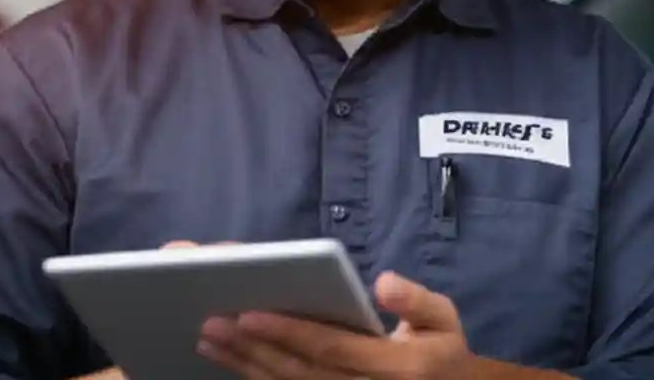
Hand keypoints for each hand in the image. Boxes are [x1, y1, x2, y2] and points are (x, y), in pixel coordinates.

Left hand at [197, 271, 472, 379]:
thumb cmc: (440, 349)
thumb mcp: (444, 319)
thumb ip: (416, 300)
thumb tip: (383, 283)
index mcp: (395, 367)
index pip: (331, 347)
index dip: (289, 332)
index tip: (250, 312)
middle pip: (299, 372)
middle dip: (253, 348)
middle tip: (213, 322)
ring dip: (244, 365)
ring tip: (209, 338)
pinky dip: (256, 379)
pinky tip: (231, 360)